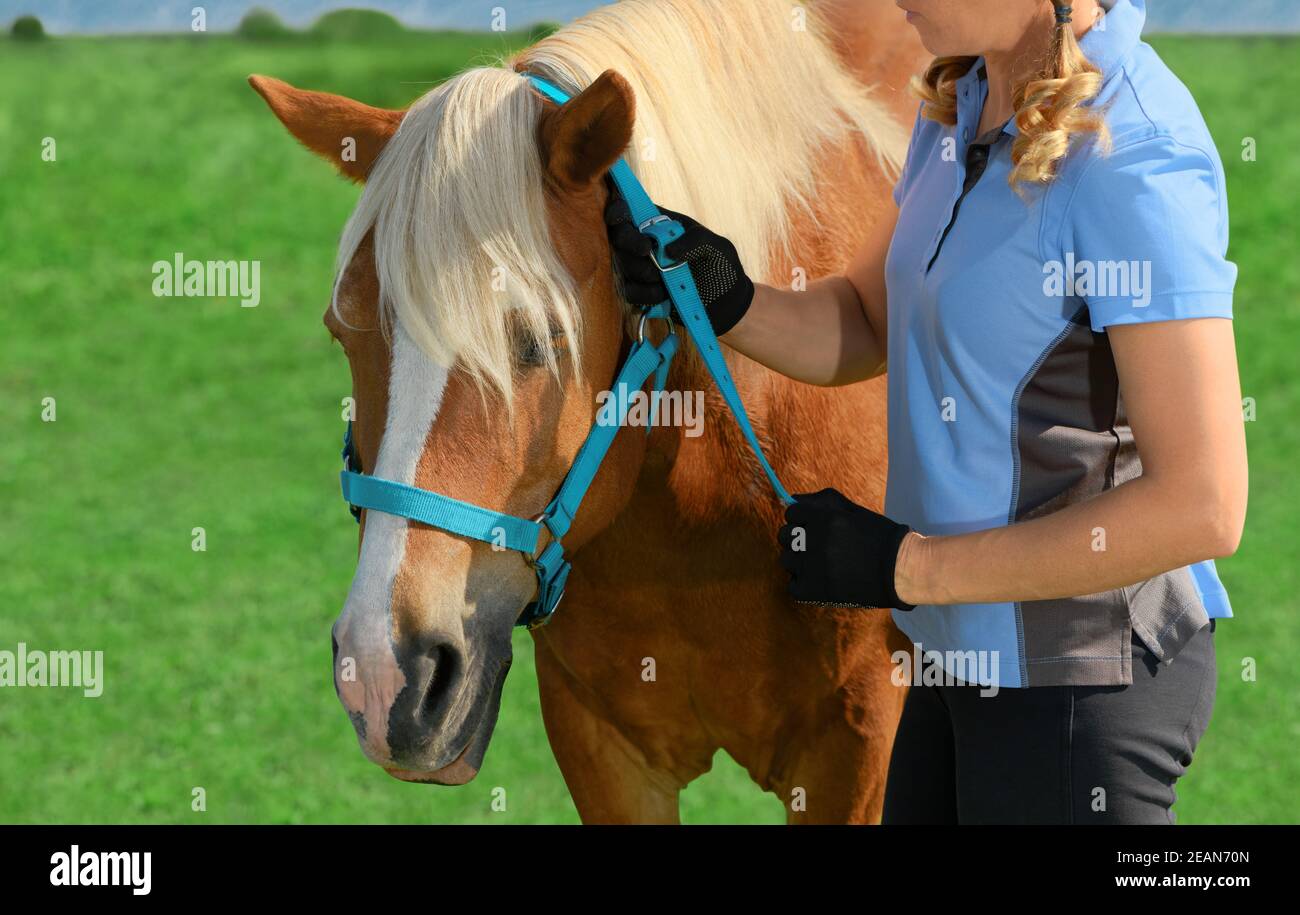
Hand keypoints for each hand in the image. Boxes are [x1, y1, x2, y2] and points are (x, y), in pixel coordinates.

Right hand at [603, 196, 754, 335]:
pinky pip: (631, 292)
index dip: (618, 211)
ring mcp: (643, 268)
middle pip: (620, 237)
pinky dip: (647, 295)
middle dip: (631, 245)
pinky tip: (665, 296)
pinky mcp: (643, 292)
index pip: (630, 210)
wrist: (725, 304)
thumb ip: (695, 240)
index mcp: (661, 224)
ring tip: (668, 280)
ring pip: (625, 266)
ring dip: (644, 273)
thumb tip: (667, 251)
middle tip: (648, 253)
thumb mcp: (717, 246)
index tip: (619, 219)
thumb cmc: (721, 267)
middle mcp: (647, 243)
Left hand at [777, 488, 915, 609]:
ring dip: (800, 561)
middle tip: (819, 546)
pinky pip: (793, 585)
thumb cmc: (879, 537)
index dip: (802, 519)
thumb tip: (791, 500)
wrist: (902, 570)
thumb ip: (821, 501)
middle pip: (785, 536)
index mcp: (826, 518)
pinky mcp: (815, 591)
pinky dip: (803, 584)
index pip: (792, 514)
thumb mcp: (853, 511)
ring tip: (822, 564)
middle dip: (798, 539)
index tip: (814, 527)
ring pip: (786, 560)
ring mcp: (814, 567)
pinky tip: (822, 580)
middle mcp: (817, 541)